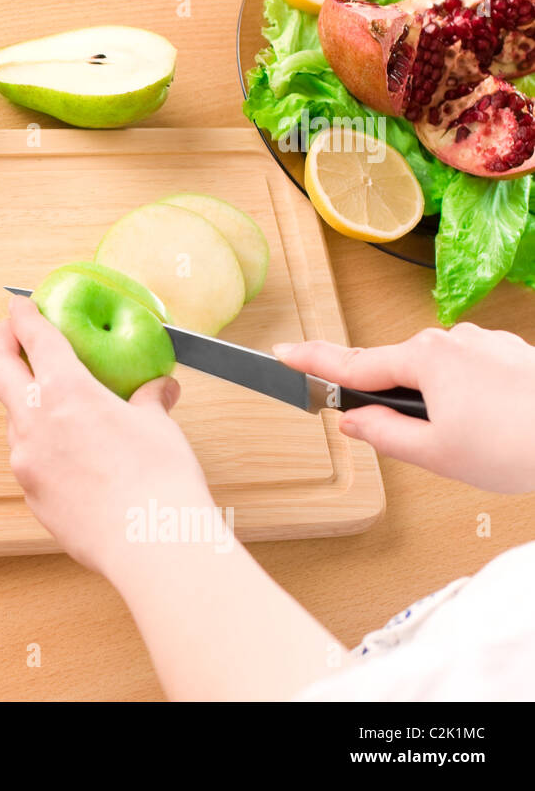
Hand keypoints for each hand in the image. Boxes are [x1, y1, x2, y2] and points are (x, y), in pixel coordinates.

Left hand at [0, 296, 211, 573]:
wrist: (151, 546)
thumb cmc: (159, 482)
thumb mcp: (159, 427)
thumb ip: (148, 401)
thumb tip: (159, 389)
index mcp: (64, 391)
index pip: (34, 338)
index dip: (23, 315)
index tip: (18, 304)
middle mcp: (33, 422)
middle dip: (2, 345)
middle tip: (11, 334)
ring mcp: (25, 462)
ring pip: (15, 421)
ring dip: (26, 405)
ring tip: (56, 404)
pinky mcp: (30, 497)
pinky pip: (30, 461)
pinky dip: (43, 449)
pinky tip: (72, 457)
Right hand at [275, 323, 534, 492]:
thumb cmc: (521, 446)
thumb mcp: (437, 454)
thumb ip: (384, 434)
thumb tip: (355, 422)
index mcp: (425, 359)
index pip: (352, 362)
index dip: (313, 361)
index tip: (283, 353)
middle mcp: (451, 340)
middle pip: (396, 368)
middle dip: (392, 400)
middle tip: (409, 440)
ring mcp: (485, 343)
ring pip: (436, 372)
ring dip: (435, 402)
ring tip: (468, 443)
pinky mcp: (511, 354)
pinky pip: (468, 371)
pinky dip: (466, 397)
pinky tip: (490, 427)